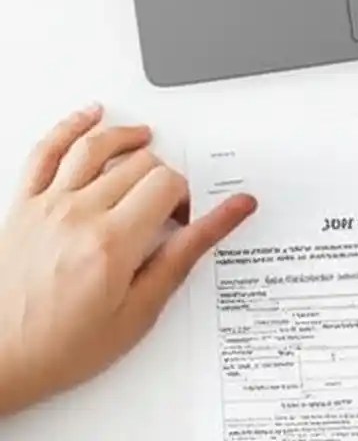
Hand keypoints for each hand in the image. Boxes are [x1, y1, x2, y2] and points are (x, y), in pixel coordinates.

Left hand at [0, 105, 256, 414]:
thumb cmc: (60, 347)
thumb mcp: (139, 311)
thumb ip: (185, 254)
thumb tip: (229, 215)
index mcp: (113, 242)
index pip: (168, 184)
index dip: (187, 197)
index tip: (186, 218)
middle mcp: (79, 215)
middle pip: (139, 165)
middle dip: (164, 178)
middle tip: (166, 206)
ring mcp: (46, 206)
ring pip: (96, 147)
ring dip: (128, 137)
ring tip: (145, 139)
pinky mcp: (21, 206)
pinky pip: (44, 152)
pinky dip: (69, 127)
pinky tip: (87, 117)